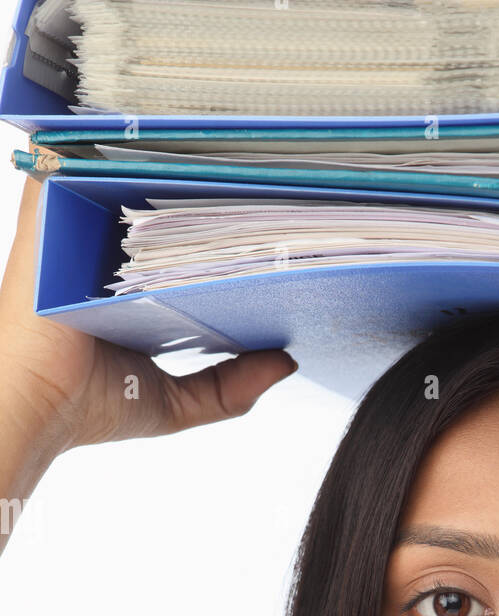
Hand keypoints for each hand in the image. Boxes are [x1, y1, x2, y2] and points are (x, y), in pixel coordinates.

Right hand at [0, 174, 297, 456]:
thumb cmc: (88, 407)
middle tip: (262, 189)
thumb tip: (284, 363)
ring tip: (220, 158)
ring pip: (122, 176)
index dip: (223, 228)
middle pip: (159, 202)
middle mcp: (101, 251)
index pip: (181, 240)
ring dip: (165, 164)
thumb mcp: (177, 401)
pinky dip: (111, 149)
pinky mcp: (50, 209)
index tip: (273, 228)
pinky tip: (157, 143)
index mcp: (130, 286)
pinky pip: (80, 160)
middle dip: (206, 191)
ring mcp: (75, 226)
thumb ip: (229, 387)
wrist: (33, 405)